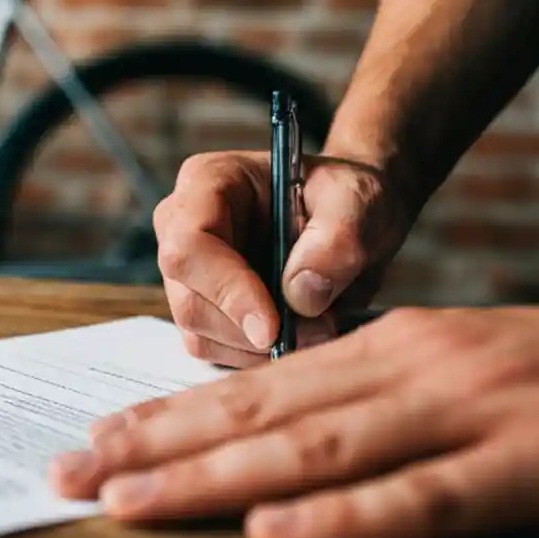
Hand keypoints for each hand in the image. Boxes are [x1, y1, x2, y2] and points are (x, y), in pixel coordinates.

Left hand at [50, 306, 538, 537]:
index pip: (254, 387)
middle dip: (156, 446)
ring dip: (213, 479)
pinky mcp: (531, 468)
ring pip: (319, 450)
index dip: (167, 415)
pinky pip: (424, 500)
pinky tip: (274, 533)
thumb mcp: (449, 368)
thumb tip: (269, 435)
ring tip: (130, 501)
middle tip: (70, 474)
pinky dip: (344, 518)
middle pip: (262, 413)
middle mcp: (413, 369)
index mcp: (390, 346)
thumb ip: (364, 394)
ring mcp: (470, 414)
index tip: (95, 442)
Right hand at [153, 151, 411, 366]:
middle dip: (250, 328)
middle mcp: (181, 227)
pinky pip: (214, 349)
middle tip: (316, 328)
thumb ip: (336, 243)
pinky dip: (257, 355)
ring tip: (316, 326)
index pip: (189, 245)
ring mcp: (188, 272)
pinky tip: (296, 333)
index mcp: (207, 182)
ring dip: (258, 347)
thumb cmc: (346, 198)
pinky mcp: (202, 308)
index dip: (226, 290)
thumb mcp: (357, 203)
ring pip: (198, 332)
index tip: (273, 327)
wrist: (352, 219)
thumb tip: (301, 296)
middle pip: (188, 298)